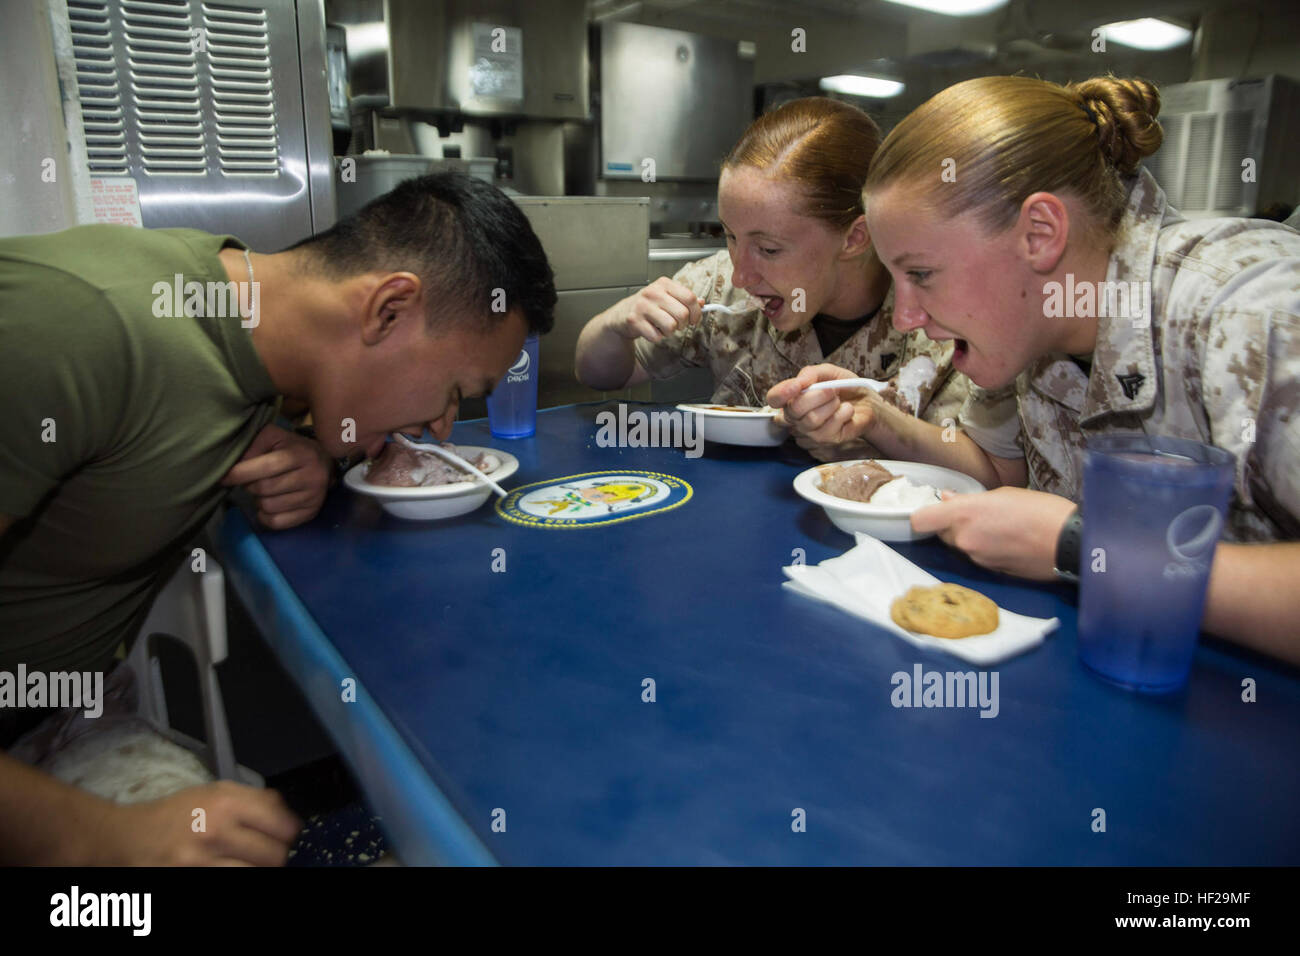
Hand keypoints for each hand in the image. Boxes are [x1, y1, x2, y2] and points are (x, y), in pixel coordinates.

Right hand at [100, 781, 300, 865]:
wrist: (124, 840)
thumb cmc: (172, 815)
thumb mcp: (212, 792)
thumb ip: (253, 799)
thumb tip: (286, 813)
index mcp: (226, 803)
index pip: (284, 825)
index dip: (289, 833)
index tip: (285, 836)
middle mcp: (216, 831)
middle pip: (275, 856)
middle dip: (275, 856)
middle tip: (265, 854)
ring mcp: (202, 862)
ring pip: (257, 875)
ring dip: (257, 871)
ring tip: (246, 864)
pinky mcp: (192, 882)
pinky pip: (232, 885)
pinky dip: (236, 878)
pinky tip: (229, 870)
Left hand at [221, 423, 331, 528]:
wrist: (325, 463)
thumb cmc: (292, 448)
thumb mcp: (273, 438)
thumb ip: (253, 445)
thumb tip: (233, 465)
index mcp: (301, 454)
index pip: (265, 468)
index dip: (240, 473)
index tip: (223, 477)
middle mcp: (312, 477)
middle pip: (264, 489)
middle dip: (250, 485)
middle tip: (251, 480)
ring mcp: (313, 497)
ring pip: (268, 507)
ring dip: (258, 500)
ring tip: (264, 491)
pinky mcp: (311, 513)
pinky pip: (277, 522)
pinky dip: (266, 516)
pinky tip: (269, 505)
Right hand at [612, 277, 703, 343]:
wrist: (622, 314)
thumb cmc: (647, 306)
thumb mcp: (667, 297)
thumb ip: (684, 299)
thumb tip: (702, 303)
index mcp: (664, 284)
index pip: (690, 297)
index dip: (696, 312)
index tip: (694, 319)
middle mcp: (653, 292)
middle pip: (682, 314)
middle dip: (683, 324)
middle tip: (676, 324)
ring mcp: (642, 306)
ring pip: (671, 326)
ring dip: (670, 332)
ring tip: (662, 326)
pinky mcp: (634, 321)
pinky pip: (656, 336)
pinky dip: (657, 337)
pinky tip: (651, 329)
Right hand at [767, 364, 894, 446]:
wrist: (869, 403)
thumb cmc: (846, 389)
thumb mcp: (829, 373)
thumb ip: (811, 373)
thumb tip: (800, 381)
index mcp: (793, 399)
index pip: (774, 398)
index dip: (781, 393)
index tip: (797, 386)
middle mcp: (797, 418)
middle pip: (794, 410)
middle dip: (817, 395)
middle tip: (832, 390)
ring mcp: (810, 432)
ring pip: (811, 420)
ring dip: (831, 405)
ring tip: (840, 401)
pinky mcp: (826, 441)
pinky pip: (828, 428)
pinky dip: (843, 413)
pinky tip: (847, 411)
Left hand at [910, 487, 1077, 579]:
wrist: (1070, 543)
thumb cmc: (1042, 511)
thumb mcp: (1003, 494)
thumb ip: (969, 500)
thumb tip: (948, 499)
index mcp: (964, 514)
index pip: (920, 520)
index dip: (924, 515)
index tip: (933, 509)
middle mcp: (964, 539)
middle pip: (941, 533)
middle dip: (952, 525)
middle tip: (977, 514)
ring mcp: (977, 558)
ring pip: (961, 545)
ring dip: (972, 537)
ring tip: (999, 526)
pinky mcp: (990, 571)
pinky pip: (979, 557)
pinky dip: (986, 549)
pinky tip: (1008, 540)